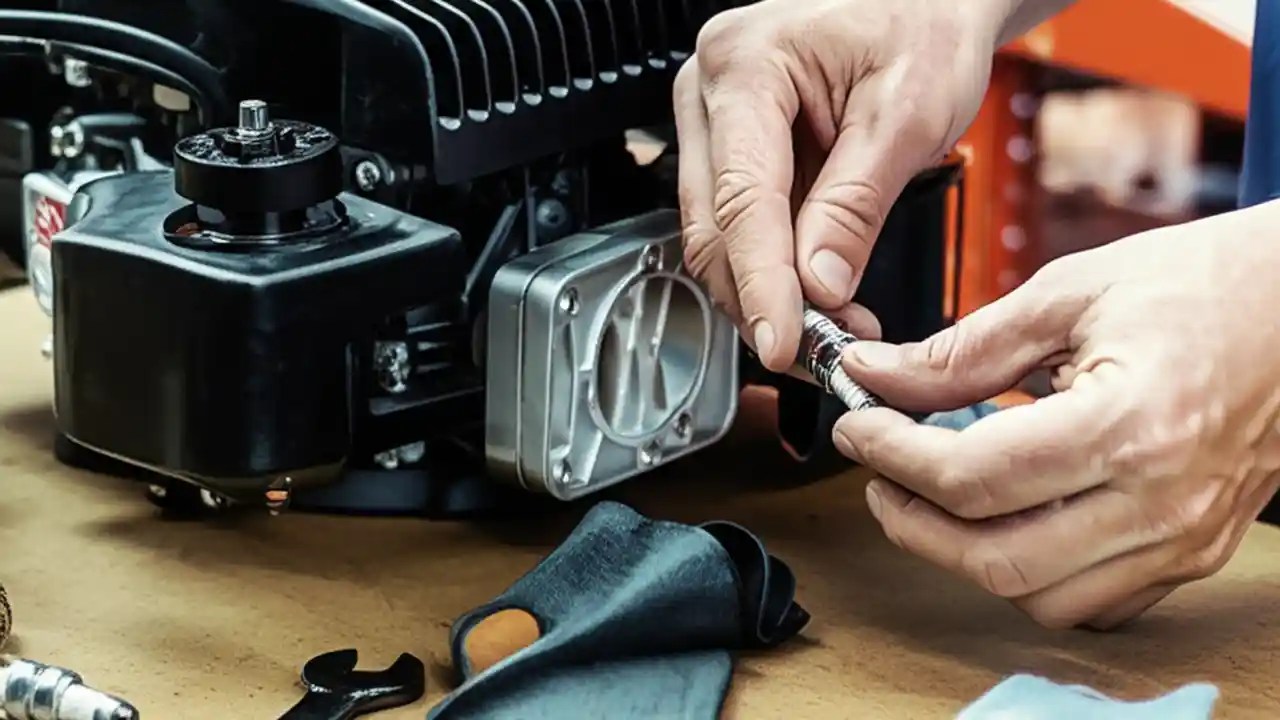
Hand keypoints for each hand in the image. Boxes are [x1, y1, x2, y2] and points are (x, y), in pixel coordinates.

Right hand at [674, 0, 1006, 370]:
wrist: (929, 1)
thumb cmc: (923, 26)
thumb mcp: (908, 114)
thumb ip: (857, 204)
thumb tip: (819, 285)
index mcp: (747, 63)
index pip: (742, 197)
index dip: (761, 281)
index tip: (782, 342)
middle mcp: (710, 88)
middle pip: (713, 224)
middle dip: (761, 298)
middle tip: (817, 351)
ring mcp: (712, 119)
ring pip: (717, 234)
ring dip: (767, 291)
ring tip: (832, 327)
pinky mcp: (730, 148)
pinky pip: (739, 223)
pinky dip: (774, 268)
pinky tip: (816, 294)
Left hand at [831, 202, 1279, 628]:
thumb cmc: (1205, 283)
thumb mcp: (1071, 293)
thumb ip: (965, 348)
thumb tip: (879, 374)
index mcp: (1129, 426)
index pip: (973, 477)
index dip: (893, 455)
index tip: (860, 428)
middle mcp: (1161, 503)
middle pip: (996, 558)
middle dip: (913, 522)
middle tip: (879, 474)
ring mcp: (1183, 539)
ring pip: (1040, 598)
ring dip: (968, 555)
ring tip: (936, 495)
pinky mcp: (1194, 553)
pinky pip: (1093, 601)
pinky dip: (1034, 574)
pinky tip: (1010, 518)